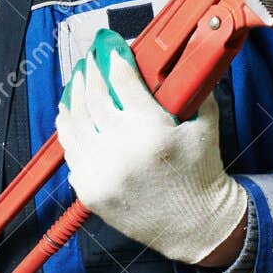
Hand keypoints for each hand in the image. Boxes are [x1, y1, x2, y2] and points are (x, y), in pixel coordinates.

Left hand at [55, 28, 247, 264]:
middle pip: (93, 96)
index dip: (113, 57)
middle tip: (90, 59)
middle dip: (89, 71)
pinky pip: (70, 150)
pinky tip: (68, 113)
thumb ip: (192, 90)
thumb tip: (179, 60)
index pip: (122, 80)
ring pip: (74, 121)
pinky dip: (67, 127)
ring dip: (72, 94)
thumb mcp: (205, 126)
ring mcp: (102, 172)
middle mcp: (122, 150)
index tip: (110, 46)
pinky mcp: (90, 190)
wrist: (197, 226)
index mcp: (152, 130)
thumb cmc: (202, 174)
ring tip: (76, 80)